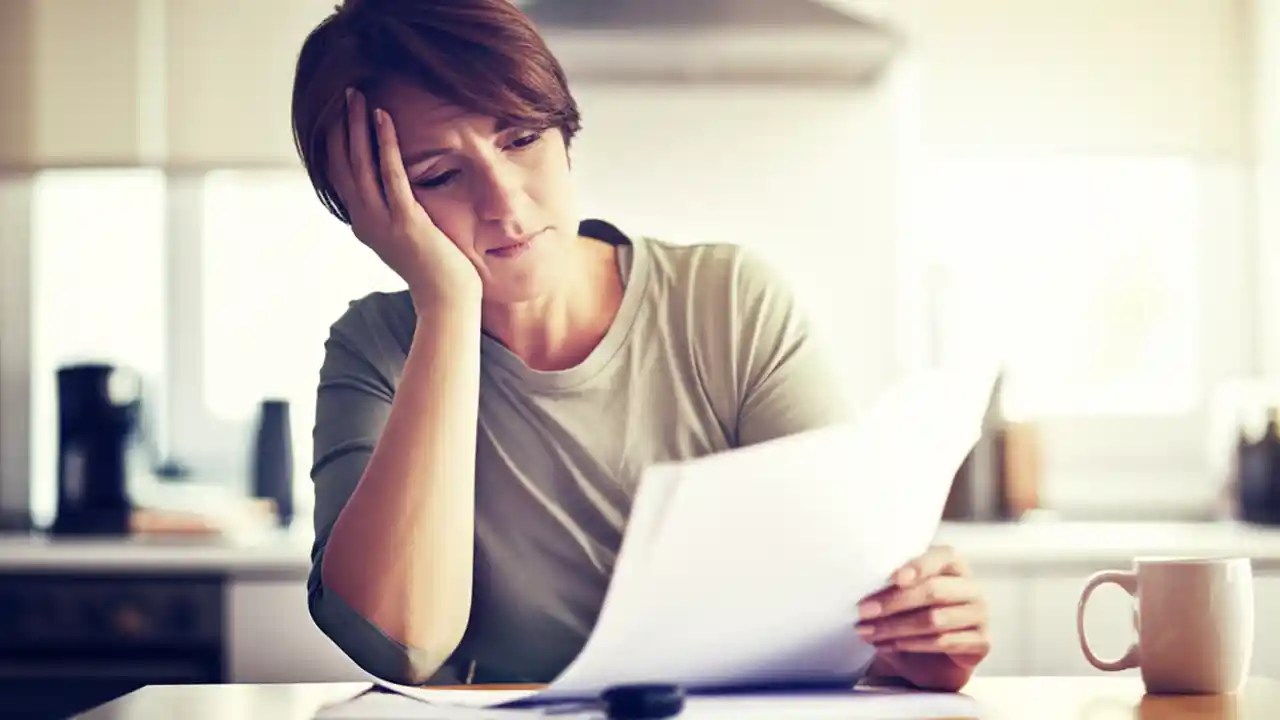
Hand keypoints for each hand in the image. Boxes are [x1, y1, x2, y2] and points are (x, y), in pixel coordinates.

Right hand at [328, 88, 481, 304]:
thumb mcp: (404, 236)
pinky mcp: (406, 220)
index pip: (339, 174)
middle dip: (342, 126)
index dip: (335, 142)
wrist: (447, 299)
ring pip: (360, 164)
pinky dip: (385, 144)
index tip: (338, 113)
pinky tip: (384, 118)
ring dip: (358, 126)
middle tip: (344, 94)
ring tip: (357, 97)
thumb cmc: (434, 268)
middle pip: (342, 163)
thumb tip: (393, 189)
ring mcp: (382, 221)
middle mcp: (365, 220)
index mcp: (363, 223)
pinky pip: (391, 174)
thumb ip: (393, 212)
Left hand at [856, 545, 989, 690]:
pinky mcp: (981, 642)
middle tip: (863, 611)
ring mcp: (980, 615)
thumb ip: (892, 584)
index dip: (918, 567)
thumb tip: (861, 584)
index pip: (941, 557)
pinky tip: (885, 645)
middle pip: (933, 591)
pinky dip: (909, 645)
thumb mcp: (903, 594)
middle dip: (894, 602)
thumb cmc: (914, 613)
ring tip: (867, 631)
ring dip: (895, 627)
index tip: (893, 578)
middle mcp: (972, 587)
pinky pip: (942, 642)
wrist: (933, 656)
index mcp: (954, 564)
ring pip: (935, 620)